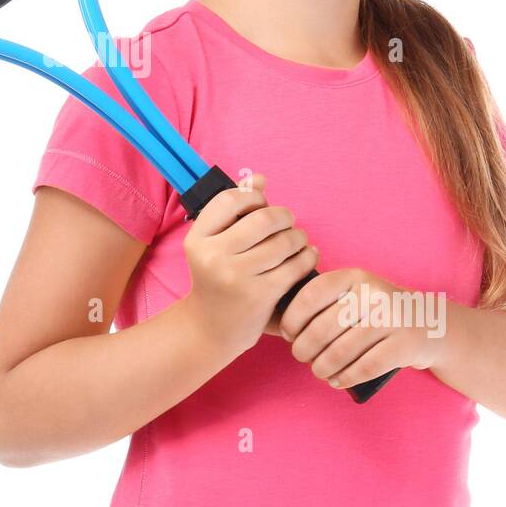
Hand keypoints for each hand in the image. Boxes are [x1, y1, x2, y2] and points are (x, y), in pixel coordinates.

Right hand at [182, 173, 318, 354]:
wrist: (211, 327)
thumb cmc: (217, 277)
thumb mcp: (215, 244)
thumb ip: (235, 210)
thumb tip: (259, 179)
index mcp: (198, 239)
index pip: (231, 200)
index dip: (253, 197)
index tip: (262, 205)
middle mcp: (213, 257)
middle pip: (262, 219)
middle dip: (283, 216)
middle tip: (288, 221)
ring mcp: (236, 277)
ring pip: (283, 242)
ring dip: (299, 236)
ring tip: (298, 239)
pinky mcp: (260, 296)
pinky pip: (295, 266)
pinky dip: (307, 257)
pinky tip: (307, 255)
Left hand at [277, 266, 442, 389]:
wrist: (430, 323)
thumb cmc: (377, 311)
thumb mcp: (355, 292)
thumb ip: (326, 299)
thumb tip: (281, 321)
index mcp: (355, 276)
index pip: (312, 294)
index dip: (293, 317)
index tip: (288, 333)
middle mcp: (373, 294)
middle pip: (323, 328)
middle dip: (304, 348)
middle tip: (301, 356)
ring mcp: (392, 319)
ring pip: (341, 351)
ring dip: (322, 367)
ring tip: (318, 371)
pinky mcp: (405, 345)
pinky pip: (365, 367)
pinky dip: (345, 377)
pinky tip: (337, 380)